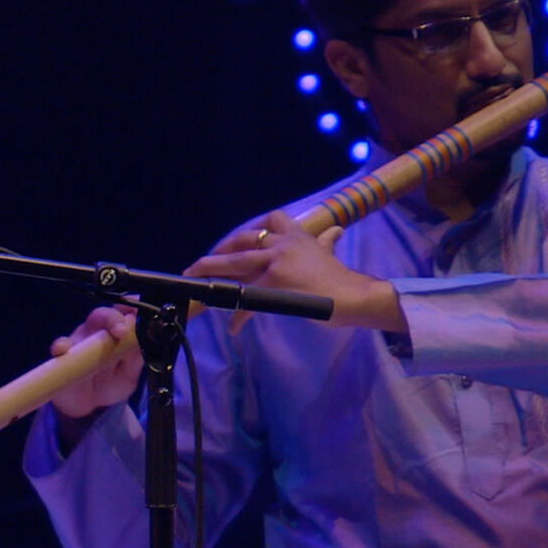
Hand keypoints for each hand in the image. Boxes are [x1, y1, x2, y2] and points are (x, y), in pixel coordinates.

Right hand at [47, 304, 142, 426]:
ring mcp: (78, 342)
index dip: (131, 308)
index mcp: (116, 334)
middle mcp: (96, 333)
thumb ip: (136, 357)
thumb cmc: (110, 382)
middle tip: (122, 331)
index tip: (136, 311)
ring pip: (83, 328)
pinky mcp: (62, 356)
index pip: (124, 314)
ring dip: (88, 335)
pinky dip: (61, 346)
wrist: (88, 405)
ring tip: (99, 339)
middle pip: (102, 316)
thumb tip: (144, 341)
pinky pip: (60, 347)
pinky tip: (64, 349)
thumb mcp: (129, 373)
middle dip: (113, 318)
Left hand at [184, 212, 406, 332]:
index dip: (250, 230)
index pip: (271, 220)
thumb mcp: (330, 253)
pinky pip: (249, 300)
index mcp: (296, 235)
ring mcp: (277, 262)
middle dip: (218, 251)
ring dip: (210, 271)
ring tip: (194, 279)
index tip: (236, 241)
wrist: (352, 295)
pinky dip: (239, 314)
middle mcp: (283, 244)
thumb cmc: (342, 279)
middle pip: (242, 242)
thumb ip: (327, 242)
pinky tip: (233, 327)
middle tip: (201, 263)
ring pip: (236, 263)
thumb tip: (336, 230)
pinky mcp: (274, 283)